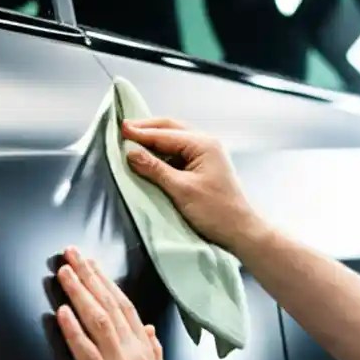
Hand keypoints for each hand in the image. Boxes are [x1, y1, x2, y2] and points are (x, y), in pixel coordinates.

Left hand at [55, 246, 192, 359]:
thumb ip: (153, 353)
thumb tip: (146, 328)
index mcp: (144, 351)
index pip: (124, 306)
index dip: (105, 280)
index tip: (89, 261)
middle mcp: (134, 353)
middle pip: (109, 305)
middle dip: (88, 276)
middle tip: (69, 251)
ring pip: (98, 322)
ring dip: (79, 294)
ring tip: (63, 272)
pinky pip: (88, 354)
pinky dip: (74, 331)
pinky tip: (62, 312)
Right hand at [121, 118, 263, 251]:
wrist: (240, 230)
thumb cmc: (215, 211)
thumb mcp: (181, 190)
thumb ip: (154, 169)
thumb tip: (131, 152)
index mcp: (203, 144)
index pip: (165, 133)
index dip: (141, 132)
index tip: (119, 129)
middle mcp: (205, 143)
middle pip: (170, 129)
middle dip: (146, 129)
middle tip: (123, 130)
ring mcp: (205, 154)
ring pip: (174, 140)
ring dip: (153, 140)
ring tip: (131, 142)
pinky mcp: (202, 167)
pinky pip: (177, 153)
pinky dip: (161, 153)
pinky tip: (148, 158)